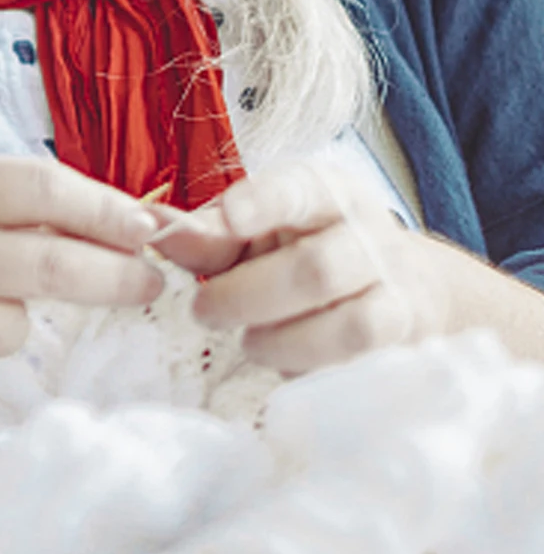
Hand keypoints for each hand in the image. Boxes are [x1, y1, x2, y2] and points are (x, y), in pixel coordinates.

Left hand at [150, 161, 448, 373]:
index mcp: (319, 191)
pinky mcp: (404, 329)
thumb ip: (205, 234)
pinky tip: (284, 362)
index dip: (264, 203)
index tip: (229, 217)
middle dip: (249, 296)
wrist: (407, 280)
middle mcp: (364, 229)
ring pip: (346, 321)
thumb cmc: (303, 246)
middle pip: (313, 269)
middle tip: (202, 310)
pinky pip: (361, 357)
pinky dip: (314, 364)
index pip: (297, 189)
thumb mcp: (252, 230)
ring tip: (247, 343)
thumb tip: (148, 225)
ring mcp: (391, 282)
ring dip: (284, 340)